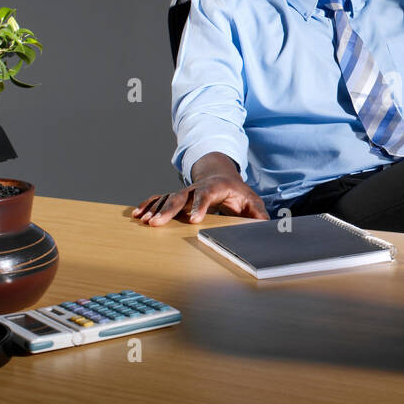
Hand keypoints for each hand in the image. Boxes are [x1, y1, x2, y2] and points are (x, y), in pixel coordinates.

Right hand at [132, 175, 268, 225]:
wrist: (221, 175)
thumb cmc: (237, 192)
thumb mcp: (251, 201)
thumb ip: (258, 214)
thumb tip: (266, 227)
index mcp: (217, 186)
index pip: (207, 195)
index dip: (200, 206)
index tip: (194, 219)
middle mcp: (197, 187)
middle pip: (181, 196)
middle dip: (169, 210)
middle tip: (156, 223)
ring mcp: (185, 191)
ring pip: (167, 198)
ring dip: (155, 209)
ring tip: (143, 221)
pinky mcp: (176, 196)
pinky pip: (160, 199)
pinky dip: (148, 205)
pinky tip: (137, 214)